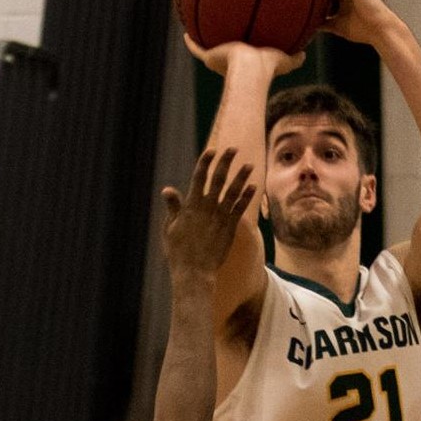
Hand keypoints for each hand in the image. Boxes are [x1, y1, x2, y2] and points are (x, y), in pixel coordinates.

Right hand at [161, 148, 255, 275]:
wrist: (194, 272)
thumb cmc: (178, 251)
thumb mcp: (170, 228)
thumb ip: (173, 208)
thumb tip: (167, 189)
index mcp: (190, 206)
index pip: (198, 178)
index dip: (205, 163)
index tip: (211, 150)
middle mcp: (206, 208)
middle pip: (217, 180)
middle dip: (225, 163)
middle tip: (232, 149)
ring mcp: (219, 217)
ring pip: (232, 192)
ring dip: (241, 177)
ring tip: (249, 164)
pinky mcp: (230, 228)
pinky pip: (240, 209)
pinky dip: (246, 197)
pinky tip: (253, 186)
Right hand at [183, 34, 304, 77]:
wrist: (251, 68)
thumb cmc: (268, 67)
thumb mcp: (285, 60)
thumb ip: (295, 59)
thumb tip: (305, 54)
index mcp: (246, 64)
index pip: (243, 57)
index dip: (243, 52)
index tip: (242, 44)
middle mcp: (230, 63)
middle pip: (224, 53)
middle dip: (223, 46)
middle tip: (221, 36)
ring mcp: (217, 59)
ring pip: (208, 49)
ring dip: (204, 41)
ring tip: (199, 30)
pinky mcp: (208, 57)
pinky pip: (196, 48)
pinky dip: (190, 42)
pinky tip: (185, 33)